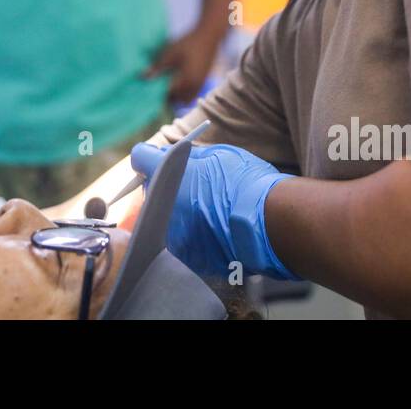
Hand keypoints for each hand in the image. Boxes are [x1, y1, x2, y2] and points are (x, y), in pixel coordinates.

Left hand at [130, 142, 296, 280]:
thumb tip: (173, 155)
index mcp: (165, 175)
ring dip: (178, 213)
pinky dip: (193, 234)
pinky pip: (183, 240)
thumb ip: (190, 156)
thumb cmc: (245, 182)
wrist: (269, 222)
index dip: (149, 156)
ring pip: (165, 218)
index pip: (140, 157)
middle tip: (191, 185)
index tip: (158, 159)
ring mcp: (171, 234)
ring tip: (208, 210)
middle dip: (165, 186)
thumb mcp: (218, 155)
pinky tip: (215, 229)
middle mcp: (161, 206)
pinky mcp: (186, 256)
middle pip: (151, 191)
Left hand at [144, 25, 221, 102]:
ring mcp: (200, 84)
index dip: (159, 95)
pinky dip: (185, 92)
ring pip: (187, 99)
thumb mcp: (170, 53)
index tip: (150, 91)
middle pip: (178, 101)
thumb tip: (142, 77)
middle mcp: (194, 86)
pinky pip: (193, 93)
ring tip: (169, 85)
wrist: (209, 35)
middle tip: (159, 88)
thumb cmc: (188, 43)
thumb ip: (157, 67)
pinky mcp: (204, 80)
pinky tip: (179, 81)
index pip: (169, 96)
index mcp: (186, 81)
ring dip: (178, 96)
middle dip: (168, 98)